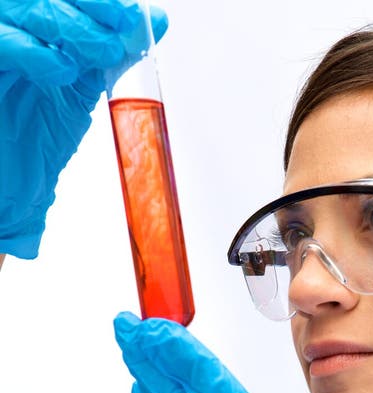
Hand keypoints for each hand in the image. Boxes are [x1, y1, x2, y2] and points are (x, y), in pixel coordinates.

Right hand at [0, 0, 167, 258]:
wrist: (14, 192)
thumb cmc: (39, 141)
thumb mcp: (84, 87)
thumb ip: (113, 52)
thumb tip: (154, 20)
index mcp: (34, 25)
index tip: (131, 15)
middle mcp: (10, 27)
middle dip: (89, 5)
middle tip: (122, 27)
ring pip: (23, 7)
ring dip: (70, 25)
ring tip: (104, 51)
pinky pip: (0, 42)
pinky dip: (34, 52)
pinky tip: (63, 71)